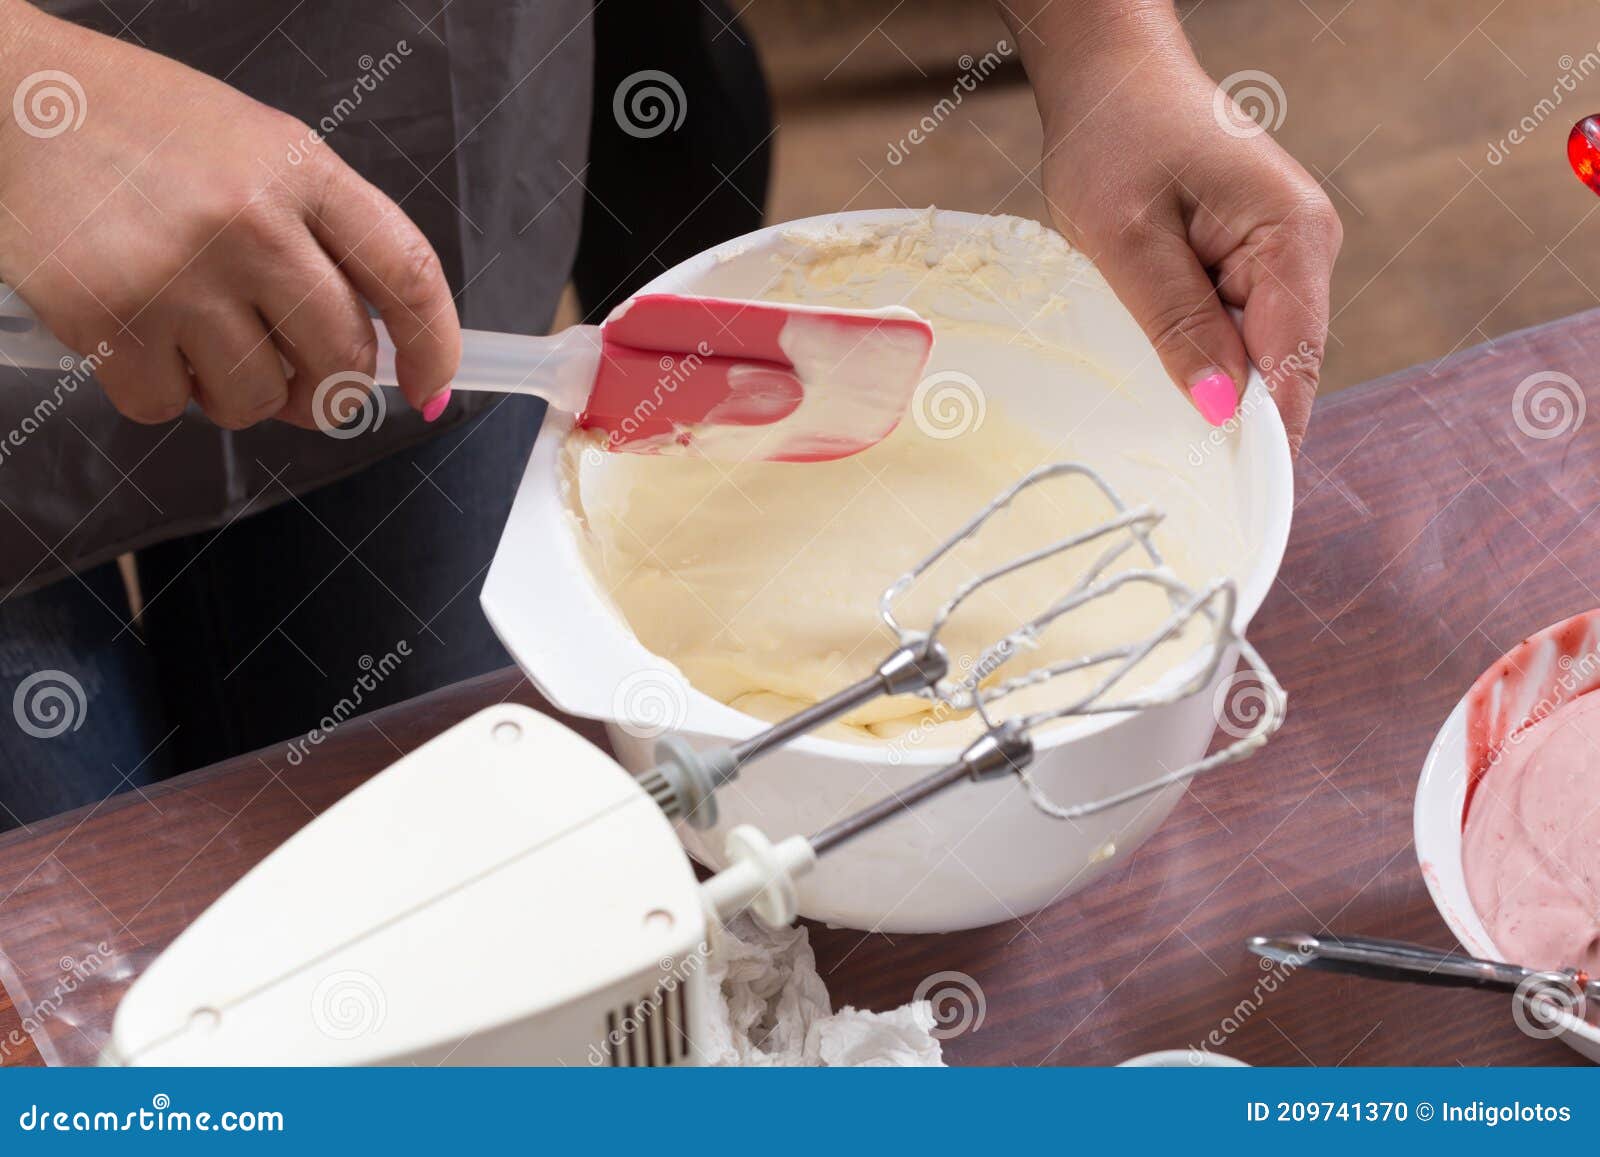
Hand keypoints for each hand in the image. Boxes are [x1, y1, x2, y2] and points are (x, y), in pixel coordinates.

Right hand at [0, 3, 459, 428]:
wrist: (11, 100)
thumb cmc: (142, 130)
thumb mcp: (257, 150)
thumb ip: (322, 234)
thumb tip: (379, 349)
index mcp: (301, 170)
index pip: (406, 274)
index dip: (434, 346)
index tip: (429, 385)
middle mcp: (250, 222)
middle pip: (340, 360)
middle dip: (325, 388)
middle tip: (296, 377)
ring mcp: (177, 274)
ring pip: (256, 400)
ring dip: (235, 390)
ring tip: (194, 330)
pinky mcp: (106, 320)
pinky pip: (169, 408)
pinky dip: (158, 390)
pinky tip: (137, 330)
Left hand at [1010, 2, 1339, 454]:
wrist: (1109, 74)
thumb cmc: (1115, 134)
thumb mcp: (1127, 240)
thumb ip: (1177, 323)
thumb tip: (1220, 409)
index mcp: (1293, 236)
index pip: (1294, 362)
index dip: (1267, 434)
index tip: (1236, 496)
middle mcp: (1304, 248)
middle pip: (1279, 367)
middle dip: (1230, 411)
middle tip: (1172, 465)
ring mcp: (1281, 256)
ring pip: (1253, 354)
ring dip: (1208, 380)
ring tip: (1154, 394)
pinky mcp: (1250, 261)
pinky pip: (1232, 328)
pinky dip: (1198, 352)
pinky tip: (1158, 359)